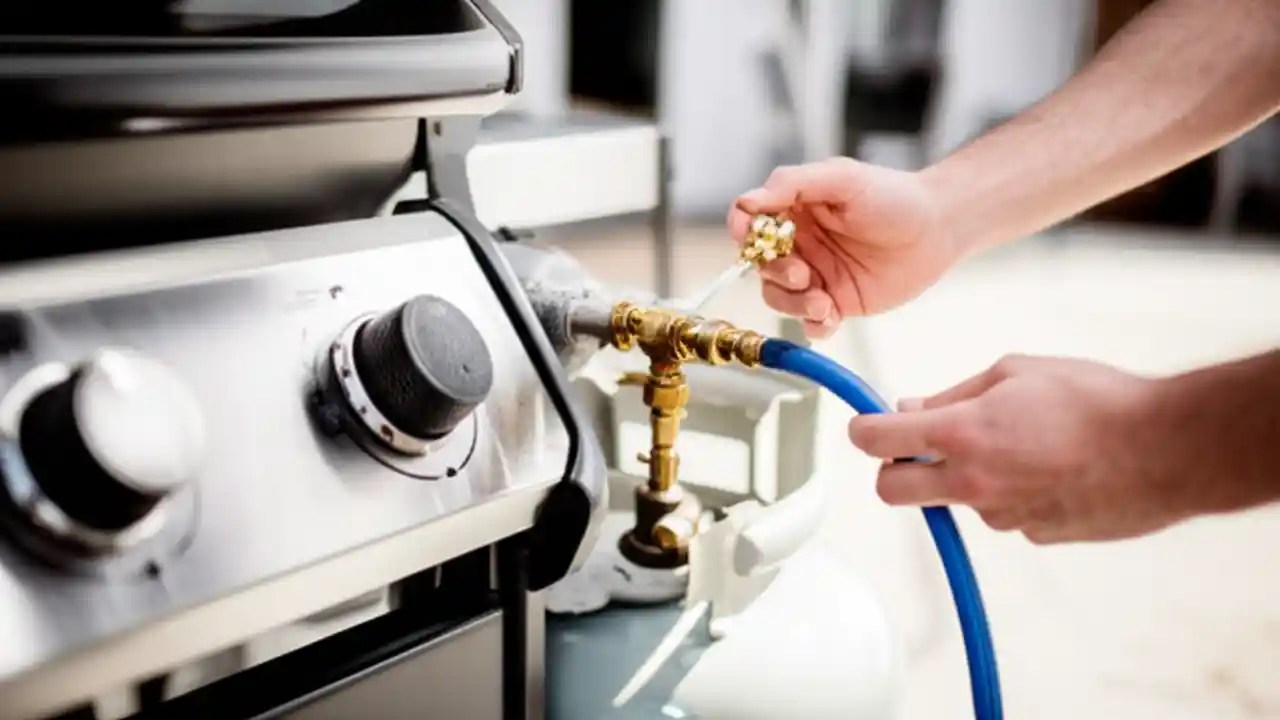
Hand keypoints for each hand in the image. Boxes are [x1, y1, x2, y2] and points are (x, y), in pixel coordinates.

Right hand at [727, 158, 958, 337]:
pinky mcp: (837, 303)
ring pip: (780, 298)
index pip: (750, 221)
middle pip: (761, 265)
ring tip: (821, 301)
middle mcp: (800, 244)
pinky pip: (810, 324)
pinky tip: (831, 317)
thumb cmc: (894, 196)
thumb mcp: (842, 178)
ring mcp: (816, 276)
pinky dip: (813, 325)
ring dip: (792, 304)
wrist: (939, 228)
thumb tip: (747, 202)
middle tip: (801, 274)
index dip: (743, 230)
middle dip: (774, 274)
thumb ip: (793, 184)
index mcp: (794, 210)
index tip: (748, 237)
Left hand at [846, 355, 1193, 543]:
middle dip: (891, 470)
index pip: (877, 440)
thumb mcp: (1016, 371)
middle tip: (914, 448)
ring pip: (955, 498)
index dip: (862, 430)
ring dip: (967, 475)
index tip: (864, 425)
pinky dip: (1011, 491)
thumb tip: (912, 410)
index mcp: (961, 433)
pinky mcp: (1032, 534)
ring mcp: (1001, 514)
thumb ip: (955, 394)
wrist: (1165, 449)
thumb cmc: (1096, 400)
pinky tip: (1049, 467)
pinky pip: (1002, 511)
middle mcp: (972, 482)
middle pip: (892, 491)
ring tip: (1022, 443)